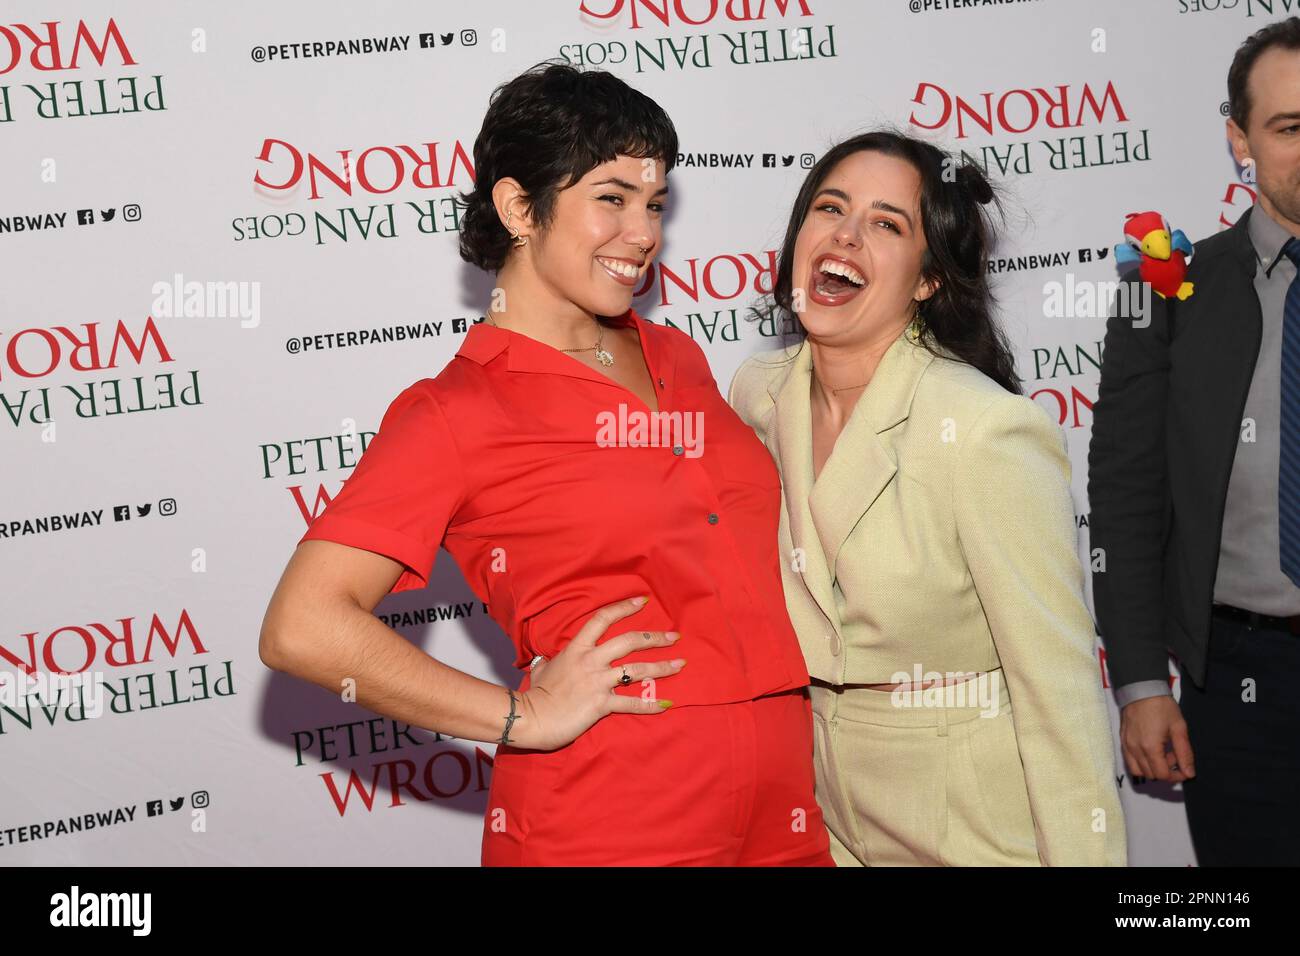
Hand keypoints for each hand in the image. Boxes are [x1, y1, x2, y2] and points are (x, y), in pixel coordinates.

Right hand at [514, 597, 683, 750]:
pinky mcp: (601, 704)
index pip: (602, 619)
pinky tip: (667, 704)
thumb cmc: (536, 694)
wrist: (532, 717)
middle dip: (655, 638)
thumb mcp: (541, 669)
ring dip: (662, 667)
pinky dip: (651, 704)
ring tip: (680, 664)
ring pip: (636, 670)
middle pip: (629, 641)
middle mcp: (591, 660)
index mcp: (577, 648)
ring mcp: (597, 682)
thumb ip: (548, 661)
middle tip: (674, 636)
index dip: (624, 608)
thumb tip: (544, 660)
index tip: (643, 601)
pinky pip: (632, 703)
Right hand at [1120, 694, 1194, 782]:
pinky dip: (1141, 763)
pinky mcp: (1122, 741)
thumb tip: (1189, 773)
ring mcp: (1126, 746)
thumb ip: (1185, 753)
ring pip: (1138, 771)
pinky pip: (1130, 762)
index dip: (1176, 776)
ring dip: (1152, 769)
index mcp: (1150, 747)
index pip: (1163, 775)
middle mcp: (1135, 750)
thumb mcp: (1179, 728)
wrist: (1141, 689)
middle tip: (1173, 755)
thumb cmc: (1162, 707)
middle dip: (1166, 770)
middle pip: (1151, 775)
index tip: (1184, 768)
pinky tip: (1150, 751)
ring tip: (1161, 754)